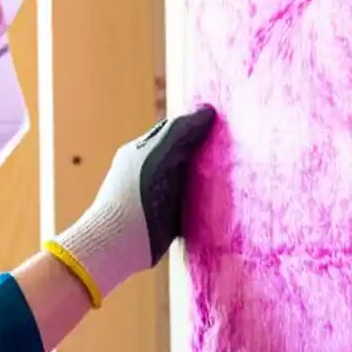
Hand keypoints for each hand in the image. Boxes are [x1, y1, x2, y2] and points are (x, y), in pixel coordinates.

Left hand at [44, 106, 215, 306]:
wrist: (118, 240)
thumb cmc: (133, 192)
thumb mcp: (157, 153)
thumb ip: (179, 131)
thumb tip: (207, 111)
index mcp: (143, 151)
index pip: (175, 132)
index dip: (197, 126)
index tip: (222, 125)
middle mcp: (152, 171)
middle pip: (185, 154)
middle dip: (206, 151)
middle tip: (232, 147)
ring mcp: (161, 195)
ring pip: (192, 179)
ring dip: (209, 178)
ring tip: (232, 172)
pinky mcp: (170, 219)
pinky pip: (194, 204)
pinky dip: (207, 202)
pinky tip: (222, 200)